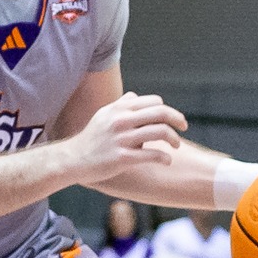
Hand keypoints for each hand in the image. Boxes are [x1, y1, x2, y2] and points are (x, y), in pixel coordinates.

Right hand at [64, 93, 184, 183]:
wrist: (73, 160)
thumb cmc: (92, 138)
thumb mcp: (103, 116)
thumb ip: (121, 104)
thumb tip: (135, 96)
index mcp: (119, 109)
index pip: (154, 102)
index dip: (167, 110)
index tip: (173, 120)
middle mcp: (121, 120)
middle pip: (160, 113)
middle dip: (178, 119)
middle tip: (184, 127)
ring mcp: (122, 139)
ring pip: (159, 132)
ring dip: (174, 139)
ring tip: (176, 146)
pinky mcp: (122, 157)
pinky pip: (151, 155)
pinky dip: (164, 157)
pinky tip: (167, 161)